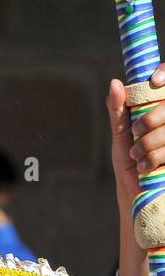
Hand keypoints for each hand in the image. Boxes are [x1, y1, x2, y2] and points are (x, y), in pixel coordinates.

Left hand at [108, 68, 164, 206]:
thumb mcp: (121, 136)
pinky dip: (154, 157)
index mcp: (161, 109)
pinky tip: (145, 167)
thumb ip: (119, 110)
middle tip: (136, 134)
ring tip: (136, 155)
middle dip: (150, 119)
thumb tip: (115, 83)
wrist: (136, 195)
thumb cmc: (129, 164)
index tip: (155, 80)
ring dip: (149, 142)